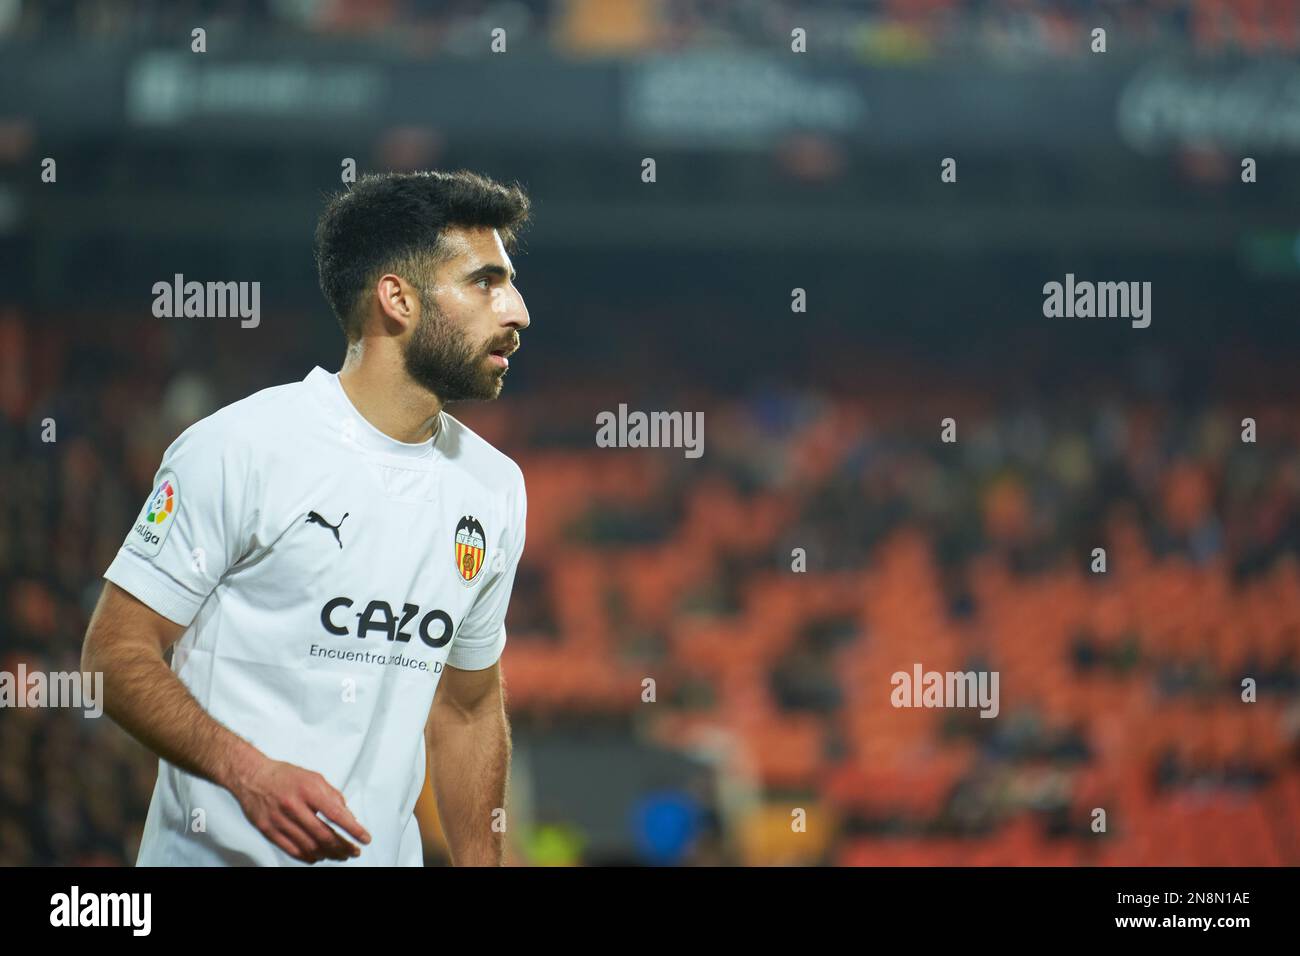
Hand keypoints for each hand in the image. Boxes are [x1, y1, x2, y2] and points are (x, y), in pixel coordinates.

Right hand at [231, 757, 370, 862]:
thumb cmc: (284, 776)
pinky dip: (309, 856)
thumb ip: (333, 796)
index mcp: (308, 789)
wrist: (252, 776)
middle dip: (343, 846)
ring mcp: (279, 820)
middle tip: (353, 851)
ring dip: (328, 854)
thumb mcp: (314, 777)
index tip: (364, 838)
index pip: (337, 814)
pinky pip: (293, 850)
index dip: (353, 829)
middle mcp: (293, 806)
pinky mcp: (269, 830)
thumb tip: (348, 816)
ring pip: (309, 846)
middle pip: (323, 835)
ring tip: (340, 855)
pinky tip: (319, 856)